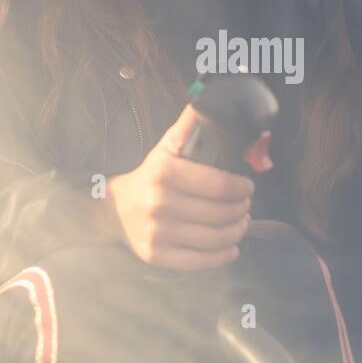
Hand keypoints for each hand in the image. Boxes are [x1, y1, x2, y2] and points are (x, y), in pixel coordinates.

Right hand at [105, 105, 254, 268]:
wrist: (113, 209)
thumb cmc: (149, 176)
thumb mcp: (166, 147)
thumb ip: (189, 127)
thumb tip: (207, 101)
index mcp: (165, 173)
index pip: (219, 185)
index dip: (241, 188)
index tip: (248, 187)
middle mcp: (160, 204)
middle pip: (220, 213)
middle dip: (241, 209)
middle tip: (246, 206)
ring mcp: (158, 233)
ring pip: (214, 238)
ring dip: (237, 232)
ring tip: (242, 224)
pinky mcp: (156, 256)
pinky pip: (200, 261)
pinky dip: (223, 256)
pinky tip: (231, 248)